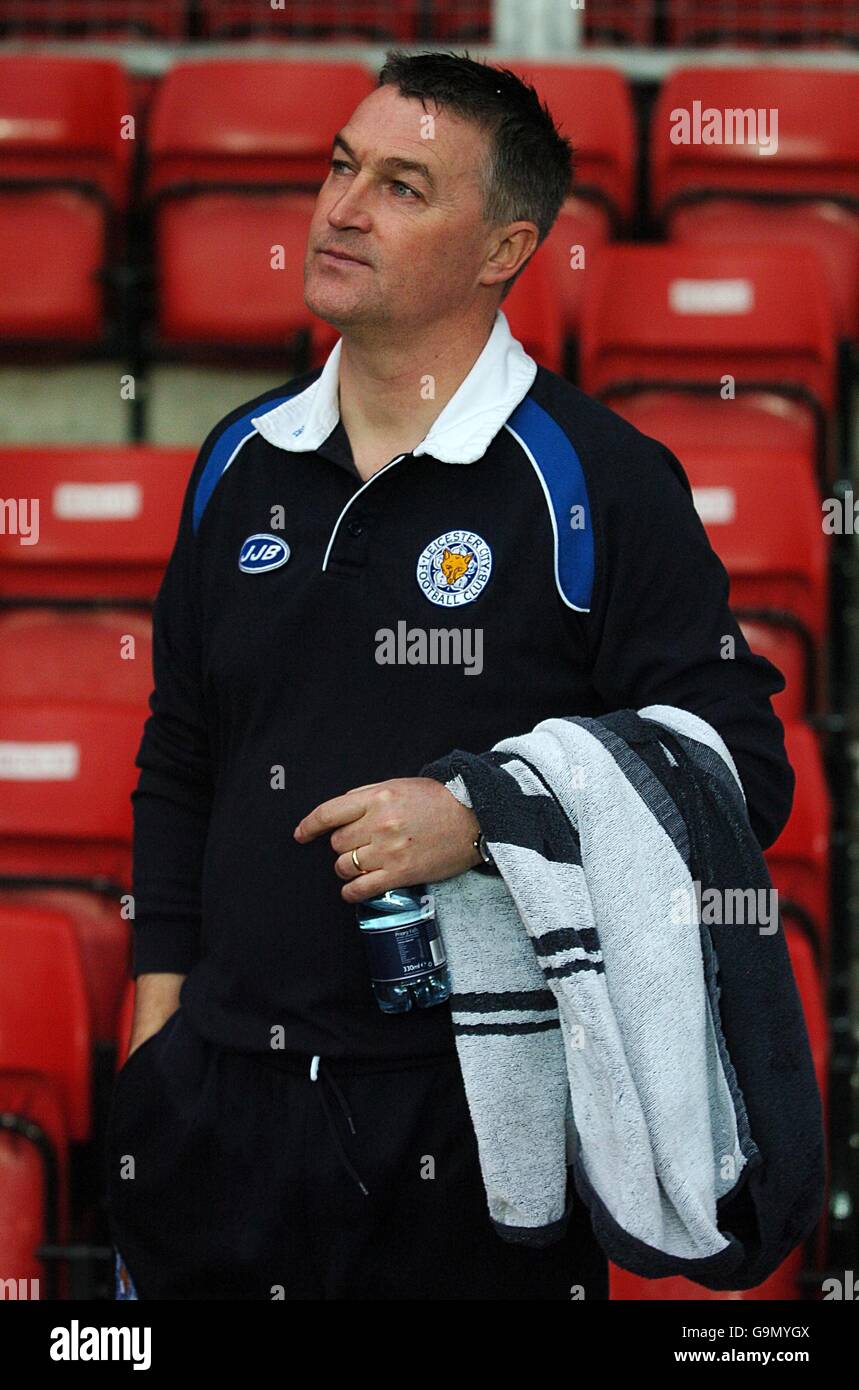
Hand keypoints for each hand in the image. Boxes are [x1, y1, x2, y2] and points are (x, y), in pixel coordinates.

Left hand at [293, 777, 483, 901]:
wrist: (474, 818)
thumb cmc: (438, 800)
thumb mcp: (398, 786)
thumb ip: (366, 796)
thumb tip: (339, 812)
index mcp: (377, 798)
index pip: (328, 813)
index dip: (309, 825)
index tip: (301, 834)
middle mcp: (379, 824)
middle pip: (337, 842)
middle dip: (342, 844)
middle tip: (357, 844)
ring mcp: (389, 851)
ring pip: (345, 865)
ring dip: (347, 867)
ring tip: (361, 863)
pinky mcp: (401, 874)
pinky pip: (361, 889)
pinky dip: (351, 892)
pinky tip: (353, 889)